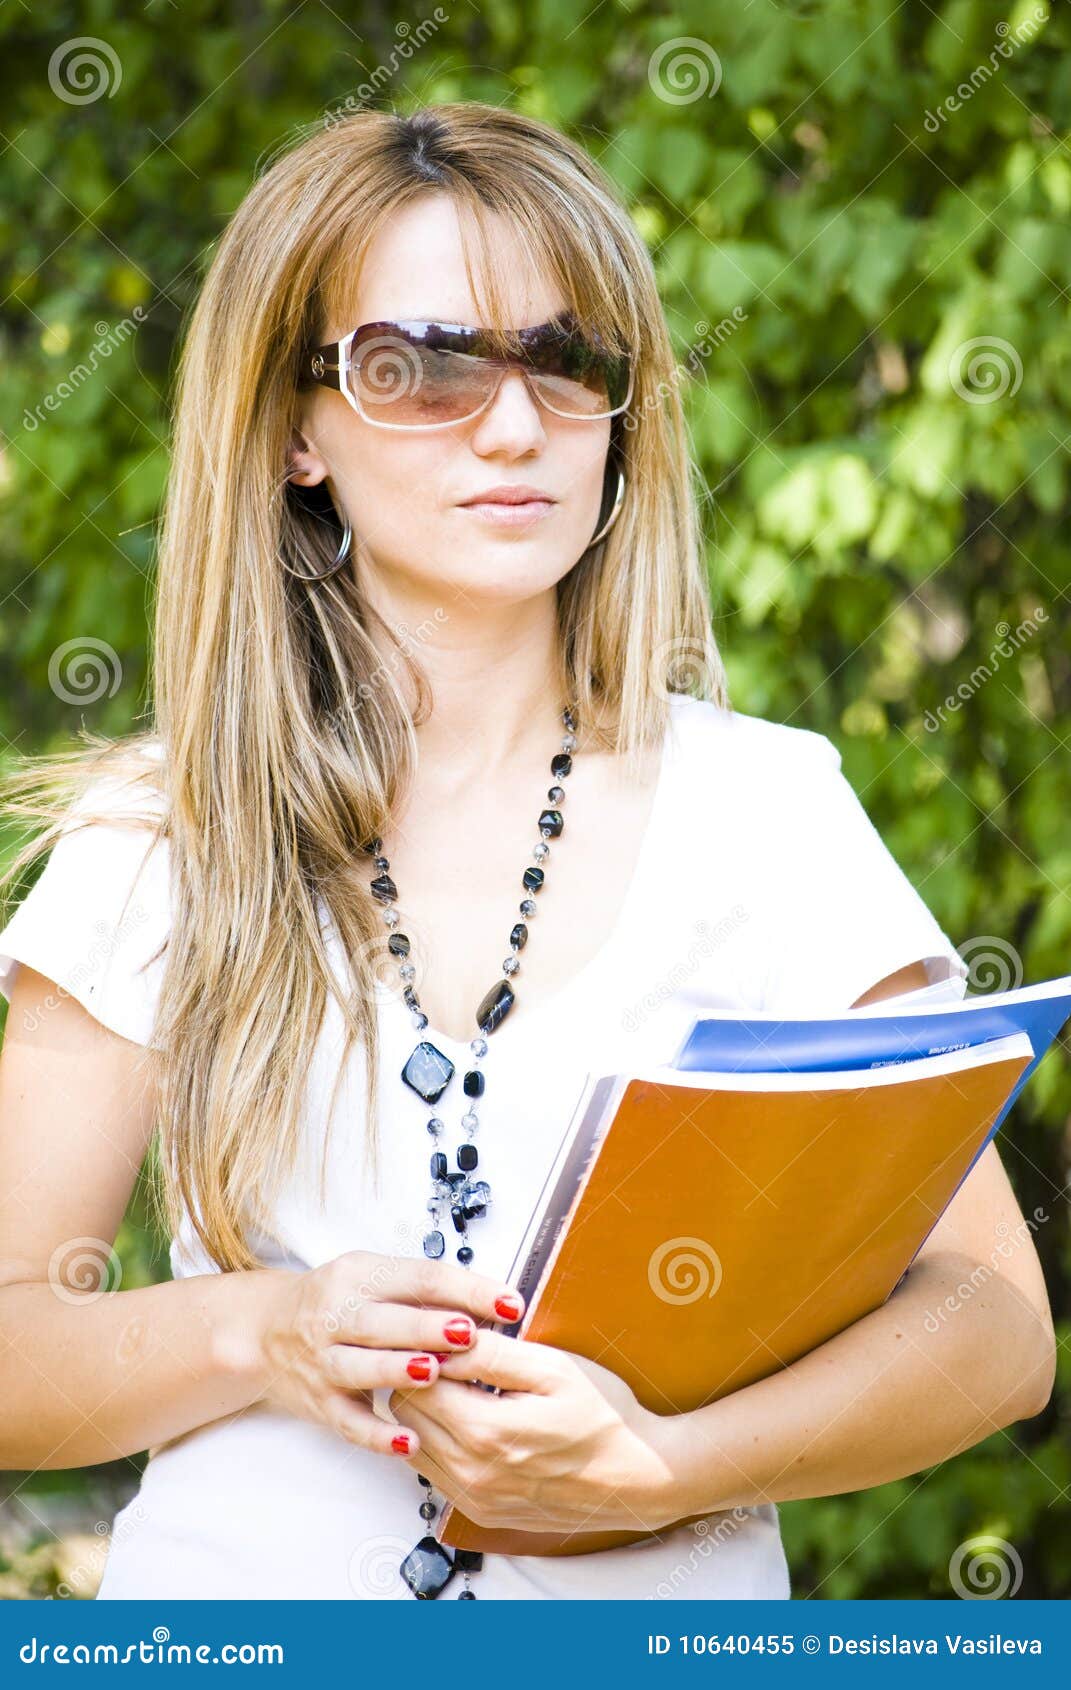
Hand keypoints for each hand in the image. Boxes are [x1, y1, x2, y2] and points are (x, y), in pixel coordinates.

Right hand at [233, 1252, 525, 1457]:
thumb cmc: (339, 1301)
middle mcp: (337, 1314)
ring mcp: (325, 1360)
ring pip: (361, 1366)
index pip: (420, 1278)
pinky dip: (378, 1434)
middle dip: (428, 1326)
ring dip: (398, 1370)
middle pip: (385, 1320)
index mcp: (361, 1276)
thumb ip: (423, 1290)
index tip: (508, 1303)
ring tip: (435, 1372)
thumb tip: (490, 1304)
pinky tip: (410, 1441)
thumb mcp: (374, 1277)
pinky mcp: (319, 1402)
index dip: (467, 1289)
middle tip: (468, 1333)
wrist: (264, 1330)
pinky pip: (349, 1421)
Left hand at [387, 1328, 683, 1533]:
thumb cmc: (605, 1417)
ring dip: (423, 1414)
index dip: (420, 1351)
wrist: (639, 1477)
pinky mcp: (481, 1512)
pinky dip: (438, 1444)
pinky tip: (469, 1421)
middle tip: (445, 1355)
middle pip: (404, 1416)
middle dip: (416, 1379)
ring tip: (458, 1387)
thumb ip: (492, 1354)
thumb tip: (443, 1339)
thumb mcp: (554, 1368)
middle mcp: (471, 1473)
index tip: (437, 1334)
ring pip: (413, 1446)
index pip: (414, 1384)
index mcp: (485, 1432)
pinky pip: (434, 1473)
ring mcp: (474, 1498)